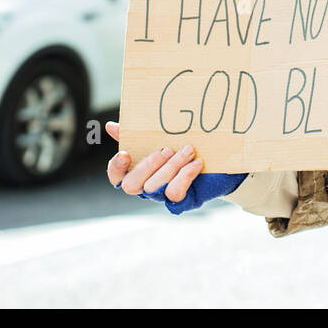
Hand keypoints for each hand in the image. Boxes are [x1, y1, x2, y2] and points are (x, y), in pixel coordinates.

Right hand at [105, 121, 245, 214]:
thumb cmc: (181, 151)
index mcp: (137, 173)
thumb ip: (135, 136)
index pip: (116, 177)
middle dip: (148, 166)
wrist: (216, 167)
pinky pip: (175, 193)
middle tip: (166, 149)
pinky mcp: (180, 201)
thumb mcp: (160, 141)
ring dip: (172, 167)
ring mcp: (161, 196)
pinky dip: (185, 176)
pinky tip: (196, 163)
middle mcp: (145, 188)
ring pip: (155, 187)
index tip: (125, 154)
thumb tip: (111, 126)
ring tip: (189, 149)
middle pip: (132, 185)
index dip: (116, 168)